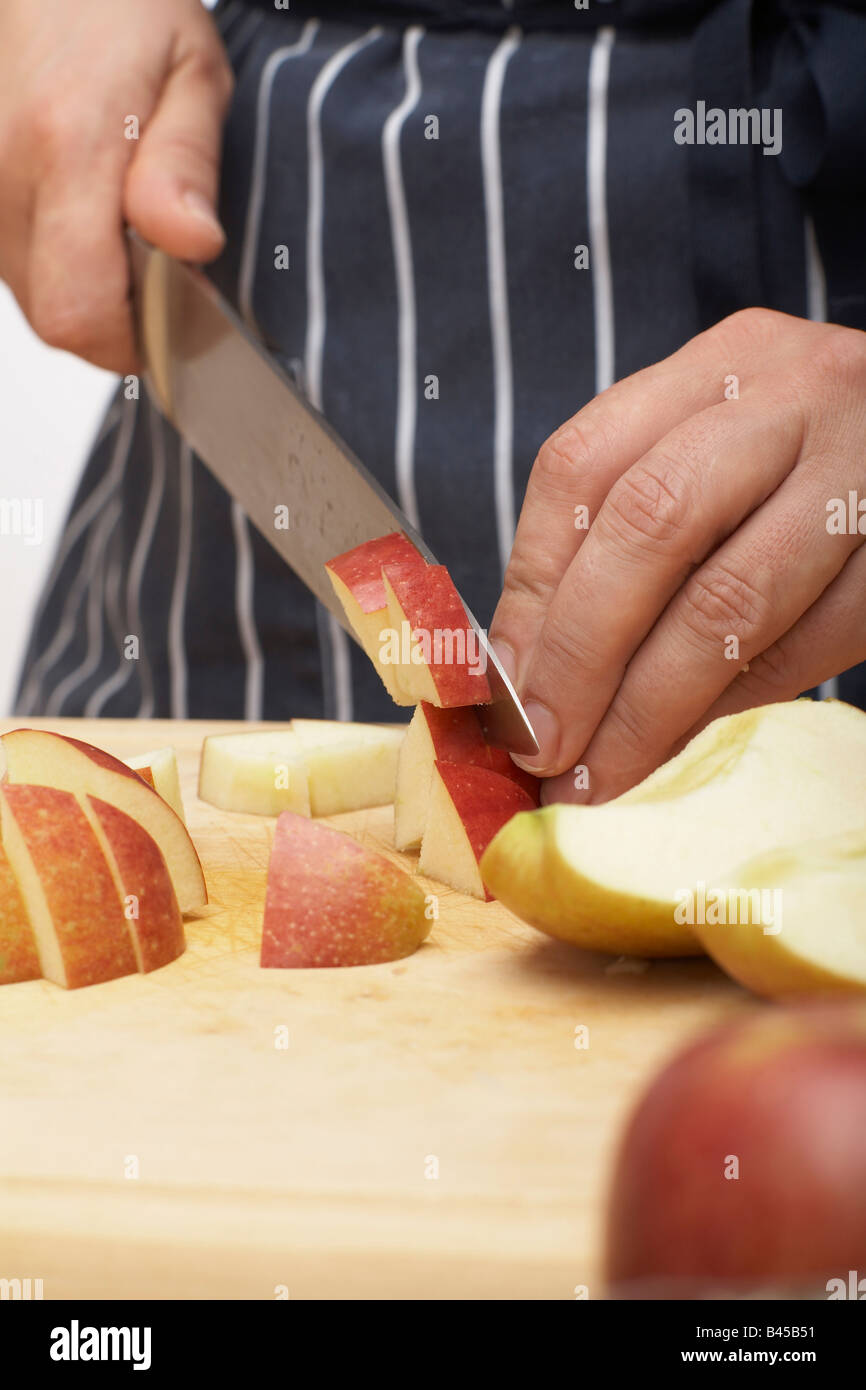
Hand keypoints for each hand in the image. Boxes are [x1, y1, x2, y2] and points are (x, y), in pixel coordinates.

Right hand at [0, 0, 233, 372]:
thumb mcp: (191, 71)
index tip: (176, 317)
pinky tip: (82, 213)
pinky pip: (13, 260)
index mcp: (66, 146)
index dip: (134, 339)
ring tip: (118, 221)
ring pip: (32, 295)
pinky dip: (55, 258)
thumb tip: (191, 243)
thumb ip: (188, 167)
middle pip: (55, 317)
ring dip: (84, 285)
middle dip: (116, 317)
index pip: (81, 311)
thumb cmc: (121, 7)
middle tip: (158, 268)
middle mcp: (2, 174)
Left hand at [490, 309, 865, 803]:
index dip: (532, 587)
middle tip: (542, 747)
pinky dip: (732, 708)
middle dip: (580, 655)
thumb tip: (529, 674)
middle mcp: (797, 397)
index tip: (503, 687)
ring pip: (732, 601)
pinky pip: (810, 647)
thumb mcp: (718, 454)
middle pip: (651, 524)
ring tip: (597, 776)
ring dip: (649, 709)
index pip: (586, 464)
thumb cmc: (811, 464)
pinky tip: (682, 747)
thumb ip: (626, 534)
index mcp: (723, 364)